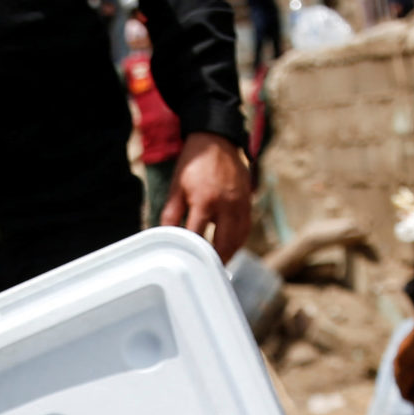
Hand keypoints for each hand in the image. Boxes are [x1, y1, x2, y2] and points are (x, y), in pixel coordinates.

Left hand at [158, 132, 252, 260]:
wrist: (216, 139)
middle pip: (224, 244)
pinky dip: (238, 241)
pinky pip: (246, 228)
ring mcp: (241, 204)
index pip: (199, 237)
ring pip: (239, 239)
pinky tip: (229, 248)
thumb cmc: (193, 163)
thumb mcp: (176, 188)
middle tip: (207, 275)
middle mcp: (227, 205)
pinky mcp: (248, 201)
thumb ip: (171, 214)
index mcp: (205, 201)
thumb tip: (164, 236)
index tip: (189, 266)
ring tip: (218, 266)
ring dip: (229, 254)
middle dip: (215, 261)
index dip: (194, 254)